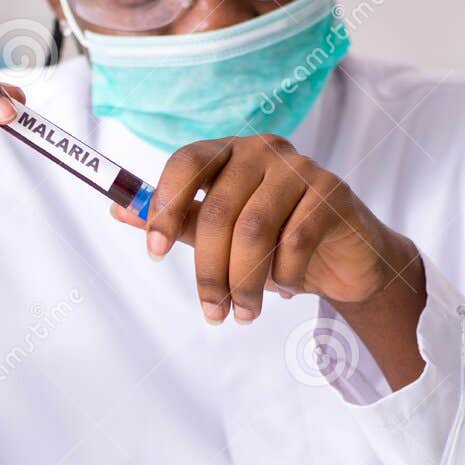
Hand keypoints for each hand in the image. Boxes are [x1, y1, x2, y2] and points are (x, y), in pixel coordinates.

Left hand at [111, 134, 421, 325]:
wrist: (345, 260)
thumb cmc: (275, 243)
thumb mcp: (219, 235)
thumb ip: (177, 221)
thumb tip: (120, 210)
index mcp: (228, 152)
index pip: (186, 163)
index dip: (165, 206)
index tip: (154, 252)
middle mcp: (263, 150)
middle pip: (218, 209)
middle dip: (209, 270)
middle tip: (211, 311)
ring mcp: (301, 168)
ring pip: (255, 230)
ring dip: (244, 282)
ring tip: (243, 313)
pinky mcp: (333, 192)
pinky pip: (295, 240)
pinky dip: (284, 274)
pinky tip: (285, 288)